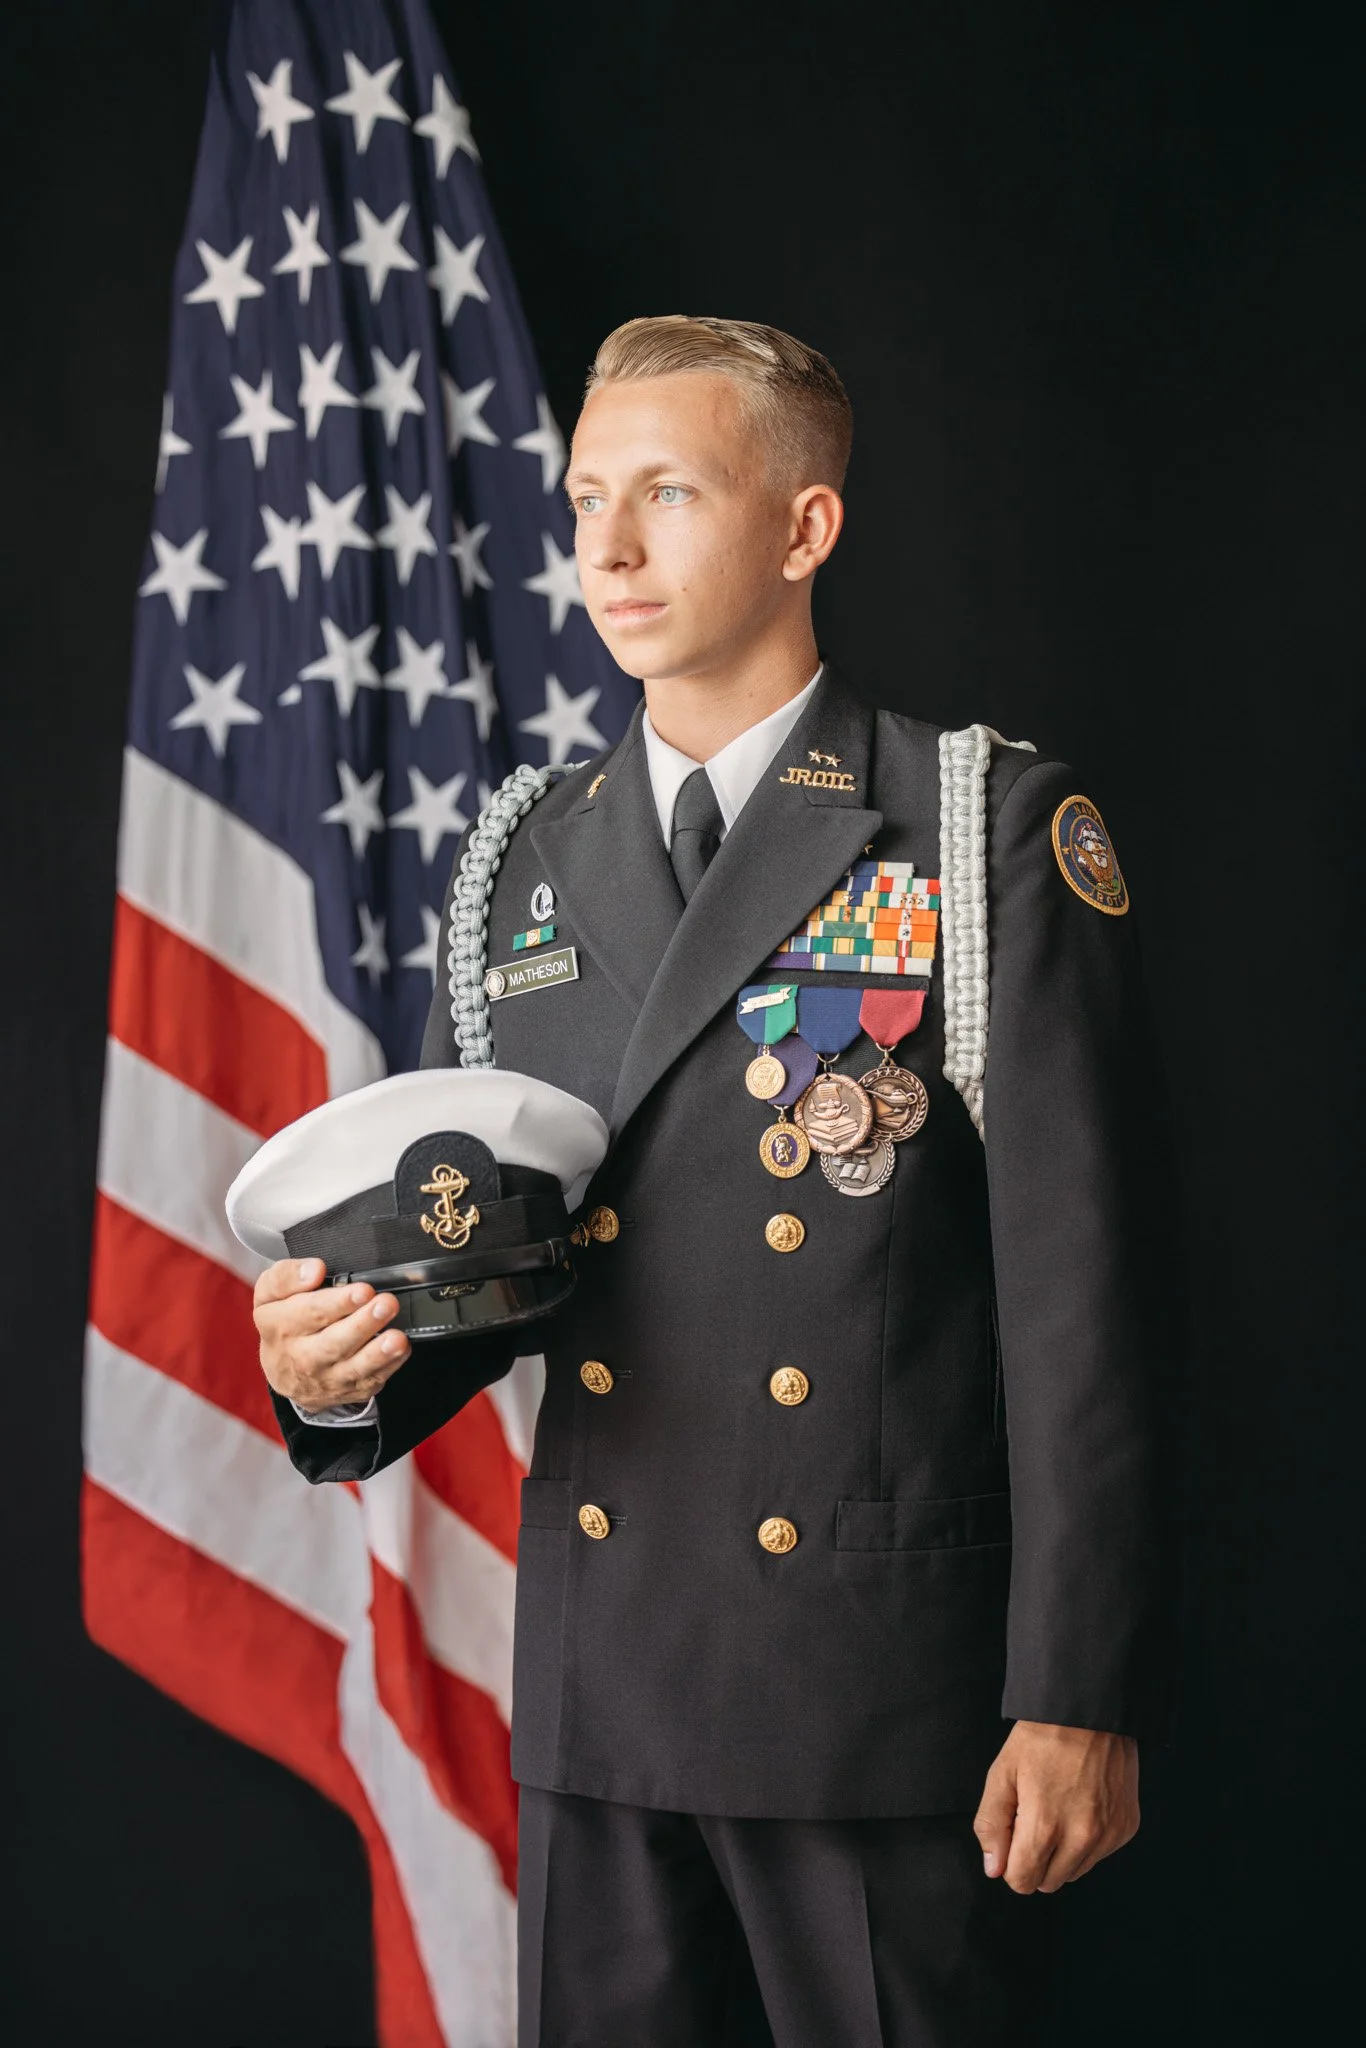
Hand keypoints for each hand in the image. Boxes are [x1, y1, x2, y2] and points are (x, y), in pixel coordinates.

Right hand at [253, 1258, 410, 1413]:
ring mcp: (326, 1377)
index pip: (311, 1313)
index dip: (339, 1302)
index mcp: (282, 1326)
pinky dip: (388, 1367)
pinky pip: (370, 1381)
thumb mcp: (269, 1293)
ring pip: (354, 1368)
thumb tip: (314, 1270)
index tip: (363, 1291)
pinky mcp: (347, 1389)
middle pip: (334, 1342)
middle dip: (363, 1324)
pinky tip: (401, 1351)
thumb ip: (287, 1276)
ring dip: (378, 1353)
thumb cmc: (281, 1322)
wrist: (281, 1371)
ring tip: (397, 1338)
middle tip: (386, 1305)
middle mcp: (303, 1356)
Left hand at [973, 1721, 1138, 1893]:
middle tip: (1034, 1818)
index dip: (1010, 1862)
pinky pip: (1099, 1855)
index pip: (1022, 1881)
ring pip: (1075, 1872)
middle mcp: (1081, 1838)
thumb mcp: (1002, 1773)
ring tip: (1057, 1809)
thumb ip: (991, 1825)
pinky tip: (1080, 1805)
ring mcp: (1108, 1835)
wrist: (1092, 1710)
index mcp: (1045, 1826)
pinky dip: (1087, 1841)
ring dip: (1061, 1854)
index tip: (1013, 1835)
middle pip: (1048, 1883)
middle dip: (1035, 1861)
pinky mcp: (1126, 1828)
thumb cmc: (1042, 1737)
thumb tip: (994, 1869)